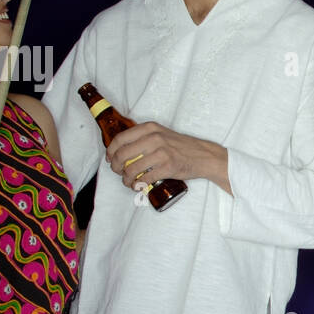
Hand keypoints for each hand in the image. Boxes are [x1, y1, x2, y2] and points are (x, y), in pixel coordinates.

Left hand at [105, 122, 227, 191]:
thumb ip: (143, 138)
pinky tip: (138, 186)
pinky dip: (138, 185)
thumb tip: (121, 150)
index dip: (111, 151)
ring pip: (131, 169)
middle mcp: (154, 138)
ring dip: (126, 179)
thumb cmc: (180, 146)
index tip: (110, 159)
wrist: (203, 155)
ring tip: (128, 182)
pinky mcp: (168, 167)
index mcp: (150, 128)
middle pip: (122, 154)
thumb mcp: (161, 133)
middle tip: (118, 172)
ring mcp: (161, 152)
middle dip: (116, 167)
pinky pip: (145, 178)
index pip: (121, 139)